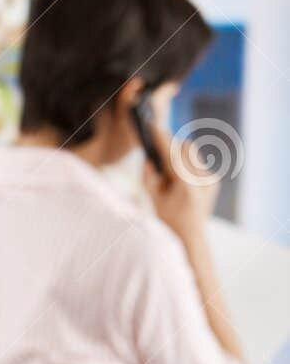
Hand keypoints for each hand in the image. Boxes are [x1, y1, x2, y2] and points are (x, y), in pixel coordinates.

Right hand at [141, 119, 218, 241]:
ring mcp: (210, 179)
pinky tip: (181, 180)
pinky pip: (198, 163)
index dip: (161, 139)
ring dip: (179, 154)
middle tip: (158, 148)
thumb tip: (148, 157)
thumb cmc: (169, 220)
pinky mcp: (214, 180)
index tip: (153, 126)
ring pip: (192, 153)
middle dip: (171, 145)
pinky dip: (187, 165)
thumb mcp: (154, 199)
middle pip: (185, 147)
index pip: (172, 154)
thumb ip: (149, 177)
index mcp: (185, 186)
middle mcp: (201, 180)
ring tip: (170, 171)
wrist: (191, 236)